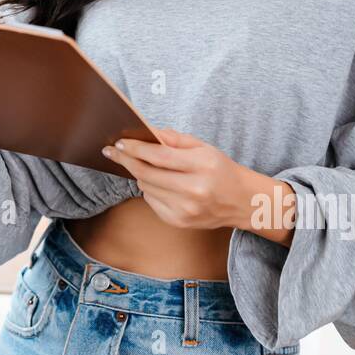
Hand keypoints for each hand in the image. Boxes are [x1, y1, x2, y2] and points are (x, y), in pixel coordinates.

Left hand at [102, 128, 291, 235]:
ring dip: (140, 174)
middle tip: (113, 151)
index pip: (159, 156)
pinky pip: (151, 201)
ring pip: (146, 187)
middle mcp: (194, 190)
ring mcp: (186, 209)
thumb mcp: (203, 147)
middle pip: (147, 173)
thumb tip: (146, 132)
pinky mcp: (179, 222)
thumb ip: (174, 139)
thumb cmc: (221, 170)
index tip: (119, 143)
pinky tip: (160, 184)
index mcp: (202, 166)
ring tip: (143, 165)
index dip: (135, 148)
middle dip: (127, 160)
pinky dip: (150, 189)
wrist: (242, 201)